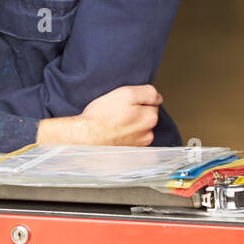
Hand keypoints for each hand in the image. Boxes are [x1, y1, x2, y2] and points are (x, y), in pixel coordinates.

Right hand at [37, 84, 162, 145]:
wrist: (85, 137)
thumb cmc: (102, 116)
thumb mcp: (126, 93)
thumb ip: (147, 92)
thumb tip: (158, 97)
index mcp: (150, 118)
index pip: (152, 102)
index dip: (138, 98)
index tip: (127, 100)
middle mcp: (147, 134)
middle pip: (146, 115)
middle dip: (136, 111)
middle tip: (118, 109)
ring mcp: (138, 145)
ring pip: (137, 127)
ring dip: (129, 123)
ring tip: (114, 120)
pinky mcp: (128, 151)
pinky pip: (130, 137)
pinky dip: (123, 133)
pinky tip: (113, 130)